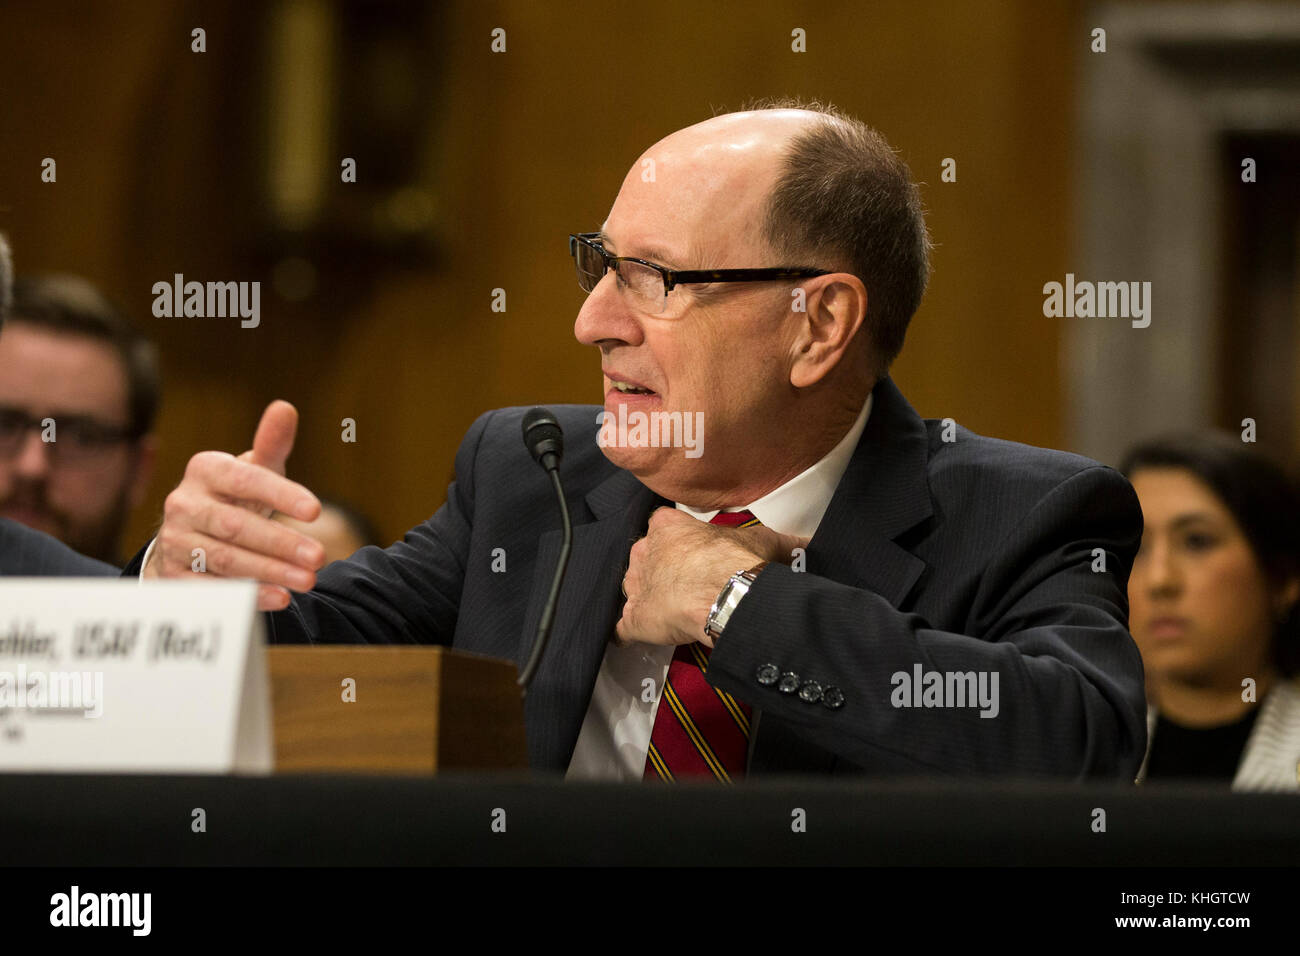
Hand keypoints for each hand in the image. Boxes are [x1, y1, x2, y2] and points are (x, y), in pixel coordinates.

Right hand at [143, 400, 324, 610]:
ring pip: (225, 559)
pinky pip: (211, 589)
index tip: (316, 511)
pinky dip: (247, 595)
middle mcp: (182, 504)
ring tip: (308, 581)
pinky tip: (280, 598)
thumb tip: (285, 408)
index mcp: (205, 470)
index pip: (245, 480)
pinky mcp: (173, 575)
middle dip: (280, 543)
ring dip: (269, 572)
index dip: (281, 495)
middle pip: (235, 526)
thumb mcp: (253, 470)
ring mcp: (175, 541)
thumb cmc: (233, 498)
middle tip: (319, 557)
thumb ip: (271, 444)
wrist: (189, 536)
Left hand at [615, 506, 809, 647]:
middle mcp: (643, 552)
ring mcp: (635, 586)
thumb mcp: (763, 543)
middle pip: (642, 559)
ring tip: (666, 614)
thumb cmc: (738, 562)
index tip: (689, 555)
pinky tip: (637, 638)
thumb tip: (805, 544)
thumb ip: (780, 543)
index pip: (662, 527)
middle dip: (658, 572)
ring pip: (631, 590)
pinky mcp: (633, 619)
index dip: (674, 543)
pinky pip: (622, 627)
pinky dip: (629, 633)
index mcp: (667, 526)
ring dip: (645, 600)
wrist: (726, 596)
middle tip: (683, 588)